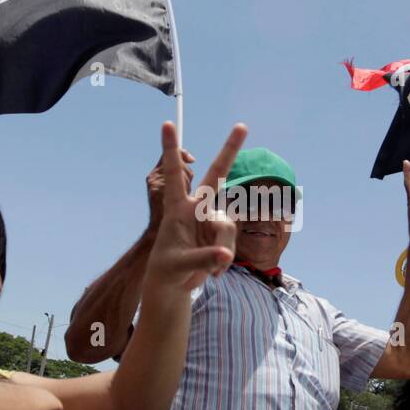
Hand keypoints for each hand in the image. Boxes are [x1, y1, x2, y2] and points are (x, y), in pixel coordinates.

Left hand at [145, 121, 246, 291]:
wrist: (174, 285)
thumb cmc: (168, 271)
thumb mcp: (181, 266)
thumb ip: (204, 259)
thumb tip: (226, 255)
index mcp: (177, 209)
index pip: (174, 174)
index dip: (171, 150)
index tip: (167, 124)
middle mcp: (196, 208)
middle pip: (216, 175)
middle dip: (230, 150)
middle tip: (242, 125)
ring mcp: (210, 220)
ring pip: (227, 225)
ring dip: (222, 248)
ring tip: (211, 270)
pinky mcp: (220, 233)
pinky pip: (231, 240)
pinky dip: (224, 258)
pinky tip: (215, 272)